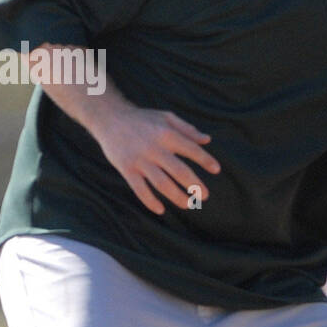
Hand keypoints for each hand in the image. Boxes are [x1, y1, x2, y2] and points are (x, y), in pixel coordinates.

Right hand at [95, 105, 220, 215]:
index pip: (191, 149)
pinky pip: (139, 189)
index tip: (216, 170)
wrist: (109, 118)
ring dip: (177, 197)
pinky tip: (160, 210)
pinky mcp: (126, 169)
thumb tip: (207, 140)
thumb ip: (187, 129)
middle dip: (195, 185)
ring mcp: (139, 160)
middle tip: (204, 196)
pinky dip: (150, 201)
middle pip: (179, 171)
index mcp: (166, 134)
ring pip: (161, 184)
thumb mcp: (166, 117)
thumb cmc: (142, 119)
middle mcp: (154, 148)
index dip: (205, 160)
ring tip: (188, 204)